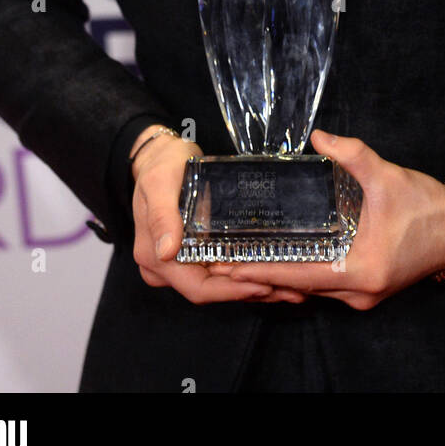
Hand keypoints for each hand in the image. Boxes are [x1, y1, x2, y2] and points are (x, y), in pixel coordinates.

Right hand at [130, 125, 307, 304]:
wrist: (159, 154)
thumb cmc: (160, 165)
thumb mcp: (159, 183)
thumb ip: (161, 216)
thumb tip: (166, 253)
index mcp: (154, 259)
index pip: (197, 288)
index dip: (230, 291)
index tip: (263, 285)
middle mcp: (165, 268)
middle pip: (212, 290)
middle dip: (250, 291)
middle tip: (290, 291)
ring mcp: (180, 262)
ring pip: (219, 283)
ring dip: (253, 286)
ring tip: (290, 287)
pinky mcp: (194, 253)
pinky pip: (220, 269)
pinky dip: (246, 272)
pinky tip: (273, 271)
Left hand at [208, 130, 444, 309]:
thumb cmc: (426, 207)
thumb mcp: (387, 176)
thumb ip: (352, 154)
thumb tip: (319, 137)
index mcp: (360, 270)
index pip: (297, 274)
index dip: (260, 271)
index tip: (228, 267)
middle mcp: (359, 291)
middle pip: (299, 286)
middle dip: (260, 275)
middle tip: (221, 263)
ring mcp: (364, 293)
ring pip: (311, 288)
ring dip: (279, 276)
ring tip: (241, 263)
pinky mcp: (368, 286)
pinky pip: (325, 285)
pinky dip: (300, 275)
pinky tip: (280, 262)